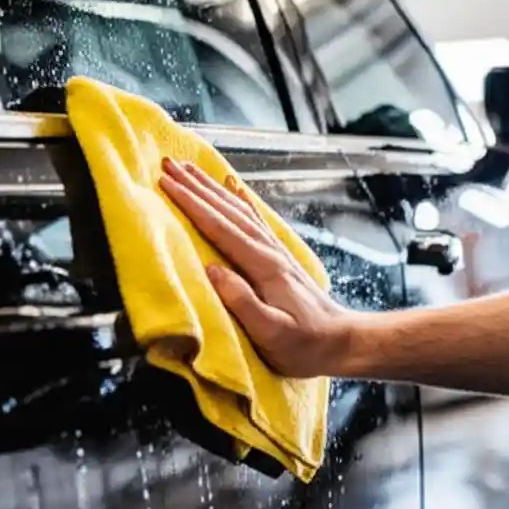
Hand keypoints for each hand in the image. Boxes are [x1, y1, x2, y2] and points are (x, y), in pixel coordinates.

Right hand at [159, 158, 360, 377]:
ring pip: (238, 209)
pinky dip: (238, 199)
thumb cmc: (305, 344)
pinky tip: (232, 187)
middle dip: (195, 186)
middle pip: (227, 210)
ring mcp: (275, 251)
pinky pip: (253, 219)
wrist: (340, 342)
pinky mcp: (277, 257)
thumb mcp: (272, 333)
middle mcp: (270, 250)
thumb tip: (211, 270)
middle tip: (168, 163)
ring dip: (211, 187)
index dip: (192, 204)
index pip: (221, 227)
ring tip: (189, 169)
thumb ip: (243, 302)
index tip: (167, 184)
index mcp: (264, 266)